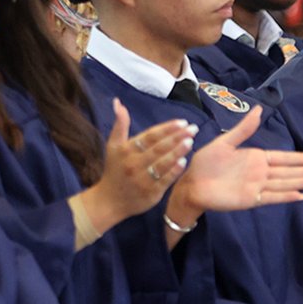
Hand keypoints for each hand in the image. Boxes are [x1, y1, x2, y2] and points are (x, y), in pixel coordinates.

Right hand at [82, 100, 194, 235]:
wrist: (109, 201)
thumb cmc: (114, 170)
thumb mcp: (113, 146)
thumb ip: (120, 125)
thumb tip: (118, 102)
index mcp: (126, 150)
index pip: (150, 136)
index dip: (167, 128)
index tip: (182, 122)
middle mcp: (134, 163)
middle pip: (158, 148)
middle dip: (177, 137)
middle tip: (193, 128)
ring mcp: (142, 179)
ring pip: (162, 163)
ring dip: (178, 152)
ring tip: (191, 141)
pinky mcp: (150, 193)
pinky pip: (164, 180)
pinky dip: (174, 171)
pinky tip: (185, 162)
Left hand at [168, 107, 302, 220]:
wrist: (190, 184)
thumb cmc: (205, 163)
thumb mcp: (225, 142)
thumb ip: (245, 129)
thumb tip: (259, 109)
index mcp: (256, 158)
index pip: (285, 158)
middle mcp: (261, 173)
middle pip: (291, 172)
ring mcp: (257, 186)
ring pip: (286, 183)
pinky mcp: (250, 199)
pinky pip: (272, 197)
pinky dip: (287, 196)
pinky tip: (301, 195)